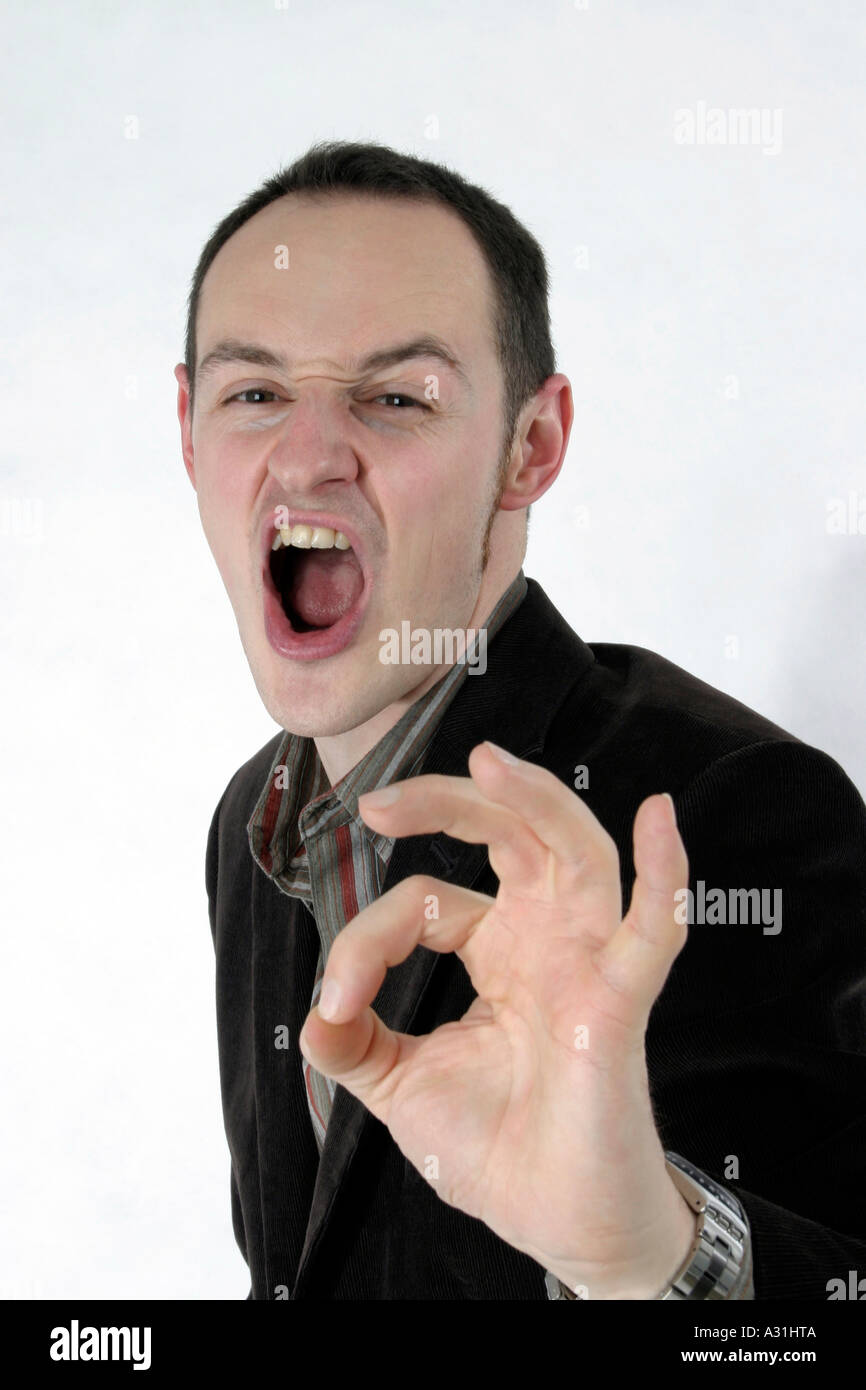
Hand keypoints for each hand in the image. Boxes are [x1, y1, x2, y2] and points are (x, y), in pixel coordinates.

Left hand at [298, 741, 696, 1297]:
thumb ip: (353, 1043)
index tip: (337, 1004)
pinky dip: (664, 872)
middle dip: (451, 802)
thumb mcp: (401, 1086)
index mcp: (498, 950)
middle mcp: (545, 940)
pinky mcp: (619, 1002)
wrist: (554, 1224)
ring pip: (574, 850)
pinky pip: (652, 929)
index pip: (430, 901)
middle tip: (383, 802)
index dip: (369, 941)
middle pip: (511, 836)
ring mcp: (586, 962)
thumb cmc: (498, 1149)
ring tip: (488, 763)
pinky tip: (659, 818)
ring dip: (535, 799)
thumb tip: (314, 1014)